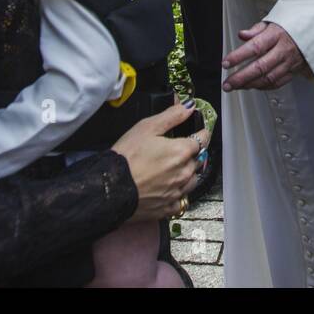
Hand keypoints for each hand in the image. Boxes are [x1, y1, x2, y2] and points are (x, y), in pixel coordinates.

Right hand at [111, 102, 208, 219]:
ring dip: (189, 173)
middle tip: (181, 148)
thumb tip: (189, 106)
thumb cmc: (126, 157)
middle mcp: (184, 173)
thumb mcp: (147, 127)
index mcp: (182, 151)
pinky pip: (182, 200)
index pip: (203, 138)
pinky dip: (179, 193)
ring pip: (193, 180)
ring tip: (175, 168)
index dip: (201, 132)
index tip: (198, 130)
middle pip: (199, 159)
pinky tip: (169, 188)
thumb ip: (172, 115)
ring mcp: (177, 191)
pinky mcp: (168, 207)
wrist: (110, 188)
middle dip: (193, 152)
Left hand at [221, 20, 309, 90]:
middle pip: (260, 67)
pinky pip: (278, 82)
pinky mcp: (295, 71)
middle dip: (241, 77)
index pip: (255, 47)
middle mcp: (284, 50)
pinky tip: (253, 86)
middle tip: (227, 83)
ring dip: (250, 85)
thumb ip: (256, 30)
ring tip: (236, 87)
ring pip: (269, 78)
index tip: (226, 63)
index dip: (239, 56)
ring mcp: (290, 62)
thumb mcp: (274, 21)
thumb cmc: (293, 25)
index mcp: (277, 34)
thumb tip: (242, 35)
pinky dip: (263, 87)